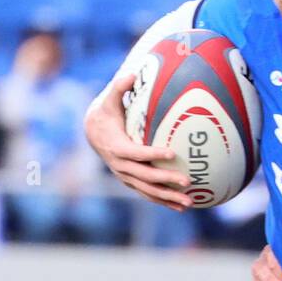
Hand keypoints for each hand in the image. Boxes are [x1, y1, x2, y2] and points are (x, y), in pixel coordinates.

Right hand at [84, 71, 193, 209]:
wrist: (92, 132)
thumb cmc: (106, 112)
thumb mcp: (109, 99)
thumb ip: (119, 86)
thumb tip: (131, 73)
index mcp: (117, 147)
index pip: (137, 153)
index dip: (154, 153)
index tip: (173, 153)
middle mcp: (120, 166)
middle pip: (146, 176)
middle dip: (166, 180)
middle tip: (187, 181)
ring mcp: (125, 176)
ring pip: (148, 190)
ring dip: (168, 197)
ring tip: (189, 202)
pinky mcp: (130, 181)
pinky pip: (148, 194)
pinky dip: (163, 201)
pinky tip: (181, 206)